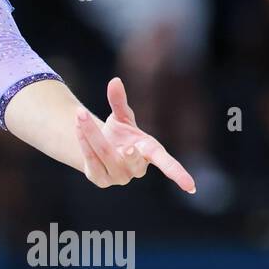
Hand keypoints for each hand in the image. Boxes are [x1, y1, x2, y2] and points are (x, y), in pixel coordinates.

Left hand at [74, 77, 196, 193]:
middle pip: (129, 157)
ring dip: (90, 133)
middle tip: (120, 140)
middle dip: (123, 149)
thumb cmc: (120, 133)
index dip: (178, 173)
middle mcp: (136, 168)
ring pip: (104, 155)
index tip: (191, 187)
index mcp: (149, 153)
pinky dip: (84, 142)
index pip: (165, 163)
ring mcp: (119, 177)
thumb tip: (115, 81)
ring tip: (80, 114)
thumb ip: (119, 102)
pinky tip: (78, 126)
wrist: (99, 147)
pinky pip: (91, 160)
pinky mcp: (100, 179)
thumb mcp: (122, 117)